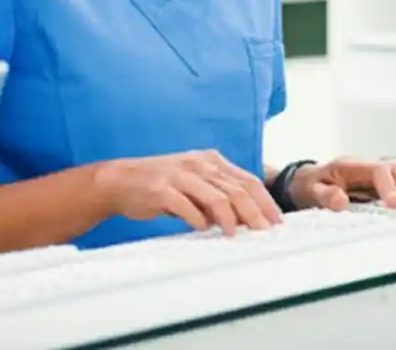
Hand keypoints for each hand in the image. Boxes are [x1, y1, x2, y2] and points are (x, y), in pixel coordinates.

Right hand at [100, 150, 283, 235]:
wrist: (119, 181)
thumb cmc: (159, 185)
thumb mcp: (193, 183)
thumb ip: (217, 196)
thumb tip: (245, 219)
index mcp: (208, 160)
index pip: (246, 180)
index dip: (264, 201)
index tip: (276, 221)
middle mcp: (197, 164)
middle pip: (236, 190)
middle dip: (255, 213)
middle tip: (264, 232)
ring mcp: (179, 175)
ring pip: (216, 197)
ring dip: (230, 219)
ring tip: (236, 234)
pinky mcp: (161, 189)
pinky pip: (187, 207)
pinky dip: (198, 220)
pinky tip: (203, 229)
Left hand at [289, 158, 395, 211]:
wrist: (305, 183)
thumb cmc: (309, 187)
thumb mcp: (310, 192)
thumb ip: (325, 195)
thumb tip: (342, 201)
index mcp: (350, 166)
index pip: (377, 170)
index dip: (388, 185)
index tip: (394, 203)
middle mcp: (365, 166)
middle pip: (393, 168)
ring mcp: (373, 173)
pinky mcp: (378, 182)